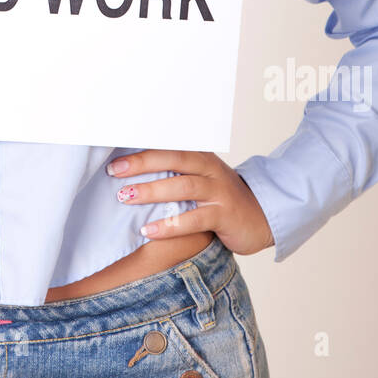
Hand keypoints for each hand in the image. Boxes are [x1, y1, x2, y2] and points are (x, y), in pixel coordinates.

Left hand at [107, 149, 274, 256]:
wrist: (262, 216)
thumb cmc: (221, 198)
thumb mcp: (201, 178)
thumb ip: (175, 172)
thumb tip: (131, 171)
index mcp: (201, 157)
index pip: (170, 146)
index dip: (143, 148)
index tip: (116, 152)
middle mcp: (210, 170)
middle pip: (174, 159)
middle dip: (143, 164)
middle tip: (115, 170)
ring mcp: (218, 192)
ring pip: (183, 187)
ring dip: (152, 191)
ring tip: (125, 197)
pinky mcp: (224, 216)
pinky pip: (193, 220)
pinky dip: (169, 225)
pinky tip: (148, 231)